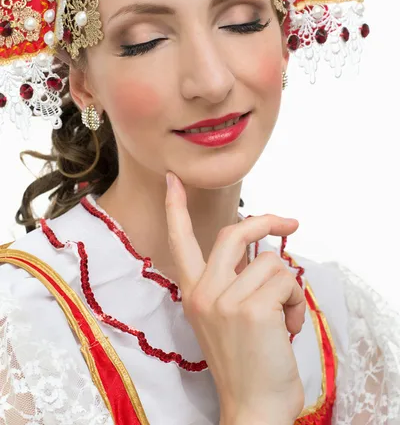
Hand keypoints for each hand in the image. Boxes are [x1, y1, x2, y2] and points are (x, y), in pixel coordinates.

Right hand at [165, 171, 305, 423]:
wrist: (253, 407)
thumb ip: (231, 282)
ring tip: (283, 319)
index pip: (180, 241)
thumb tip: (263, 252)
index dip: (175, 207)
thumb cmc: (245, 362)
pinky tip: (288, 328)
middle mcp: (204, 292)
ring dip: (288, 289)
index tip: (173, 180)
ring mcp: (226, 299)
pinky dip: (298, 303)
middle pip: (235, 232)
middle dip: (267, 221)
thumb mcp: (223, 317)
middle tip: (289, 223)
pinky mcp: (253, 308)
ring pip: (273, 262)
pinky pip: (288, 281)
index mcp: (194, 292)